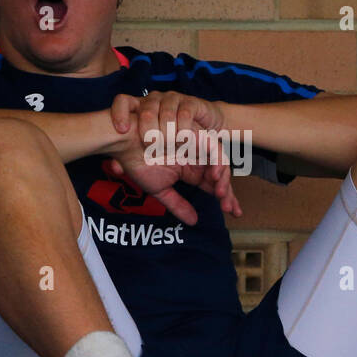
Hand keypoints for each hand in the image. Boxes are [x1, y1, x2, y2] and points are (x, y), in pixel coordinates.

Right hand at [107, 92, 241, 224]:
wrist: (123, 143)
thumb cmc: (137, 162)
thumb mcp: (160, 190)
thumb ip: (178, 205)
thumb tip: (194, 222)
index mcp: (189, 168)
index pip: (211, 185)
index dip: (225, 198)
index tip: (233, 213)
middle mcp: (196, 157)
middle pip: (220, 175)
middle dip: (229, 192)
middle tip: (230, 209)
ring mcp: (196, 146)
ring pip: (220, 162)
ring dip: (224, 179)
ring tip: (222, 195)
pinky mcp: (195, 135)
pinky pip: (213, 149)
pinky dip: (216, 162)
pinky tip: (215, 176)